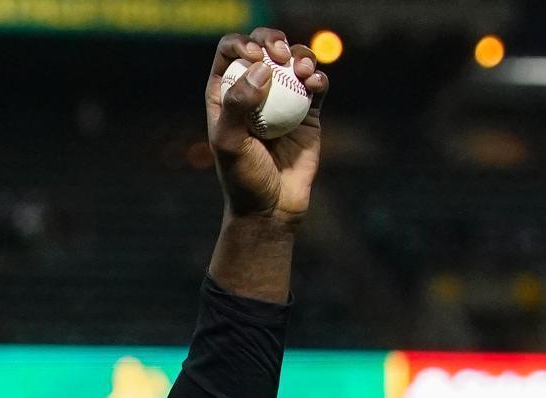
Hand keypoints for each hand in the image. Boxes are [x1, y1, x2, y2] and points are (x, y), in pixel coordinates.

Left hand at [205, 28, 327, 223]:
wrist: (272, 208)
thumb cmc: (243, 178)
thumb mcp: (229, 143)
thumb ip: (238, 104)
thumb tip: (262, 67)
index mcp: (226, 93)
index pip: (231, 52)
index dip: (242, 43)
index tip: (255, 56)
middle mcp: (255, 90)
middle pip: (264, 47)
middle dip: (273, 40)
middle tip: (281, 54)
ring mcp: (283, 99)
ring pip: (293, 60)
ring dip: (301, 54)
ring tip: (303, 69)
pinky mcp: (308, 112)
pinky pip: (316, 85)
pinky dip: (318, 78)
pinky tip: (315, 84)